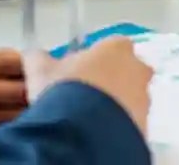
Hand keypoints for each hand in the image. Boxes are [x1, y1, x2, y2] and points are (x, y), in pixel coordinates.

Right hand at [24, 36, 153, 136]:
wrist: (81, 132)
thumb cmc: (64, 90)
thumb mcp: (40, 70)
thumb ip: (38, 58)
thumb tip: (34, 56)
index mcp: (116, 47)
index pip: (107, 47)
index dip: (90, 60)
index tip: (74, 73)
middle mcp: (137, 69)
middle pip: (122, 71)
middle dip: (104, 81)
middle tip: (79, 96)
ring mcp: (144, 97)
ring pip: (128, 97)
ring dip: (110, 104)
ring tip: (84, 117)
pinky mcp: (144, 123)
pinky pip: (129, 120)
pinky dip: (115, 123)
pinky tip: (94, 129)